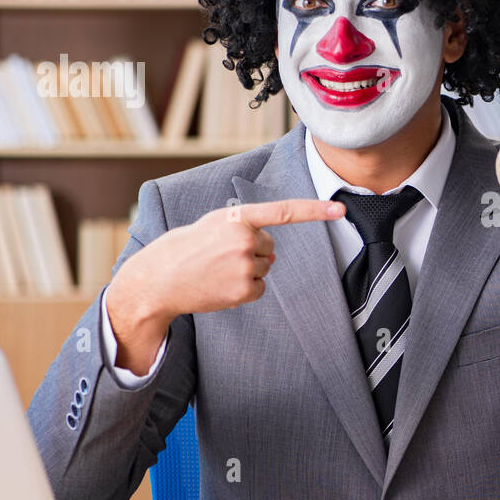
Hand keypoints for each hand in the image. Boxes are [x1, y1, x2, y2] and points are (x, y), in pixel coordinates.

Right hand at [107, 198, 345, 373]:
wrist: (159, 279)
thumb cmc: (186, 249)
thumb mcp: (212, 225)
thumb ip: (245, 228)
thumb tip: (272, 255)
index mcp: (237, 218)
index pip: (283, 212)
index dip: (314, 211)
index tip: (340, 209)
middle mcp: (245, 240)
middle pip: (270, 247)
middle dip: (252, 250)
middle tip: (220, 255)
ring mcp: (246, 266)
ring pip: (265, 267)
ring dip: (247, 270)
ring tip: (217, 269)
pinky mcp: (245, 290)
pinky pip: (260, 288)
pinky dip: (246, 289)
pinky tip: (222, 285)